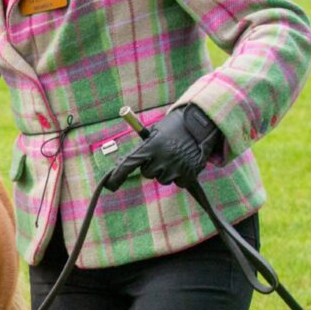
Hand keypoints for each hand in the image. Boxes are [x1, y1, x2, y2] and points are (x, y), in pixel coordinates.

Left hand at [104, 104, 221, 190]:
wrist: (200, 125)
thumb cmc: (174, 128)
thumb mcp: (155, 132)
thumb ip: (144, 148)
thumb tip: (127, 163)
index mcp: (150, 146)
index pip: (129, 164)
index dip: (118, 175)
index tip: (110, 185)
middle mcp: (161, 159)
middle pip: (148, 173)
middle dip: (153, 166)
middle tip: (164, 153)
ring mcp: (175, 168)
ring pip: (163, 179)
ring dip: (168, 171)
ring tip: (176, 156)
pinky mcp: (188, 174)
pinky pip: (178, 182)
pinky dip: (181, 175)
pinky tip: (185, 162)